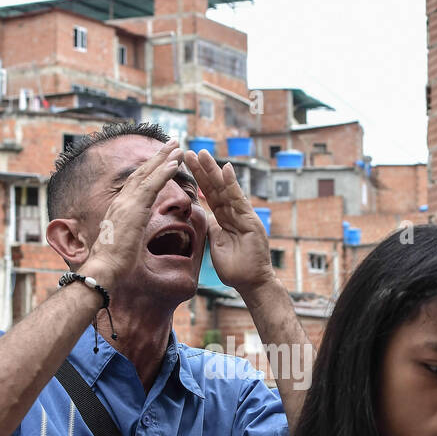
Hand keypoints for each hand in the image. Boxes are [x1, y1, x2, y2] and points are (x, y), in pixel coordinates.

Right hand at [82, 140, 182, 292]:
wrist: (104, 269)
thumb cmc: (113, 265)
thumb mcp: (125, 245)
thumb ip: (131, 236)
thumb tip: (136, 239)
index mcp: (119, 209)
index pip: (136, 184)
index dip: (149, 170)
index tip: (161, 160)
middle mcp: (121, 202)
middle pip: (141, 173)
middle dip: (158, 157)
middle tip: (172, 144)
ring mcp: (126, 203)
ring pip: (147, 174)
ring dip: (164, 159)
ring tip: (178, 146)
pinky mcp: (134, 209)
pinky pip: (151, 185)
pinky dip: (164, 172)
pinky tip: (175, 163)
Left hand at [182, 148, 272, 294]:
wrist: (250, 283)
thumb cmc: (234, 268)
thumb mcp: (215, 244)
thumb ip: (211, 228)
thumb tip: (203, 218)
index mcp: (224, 218)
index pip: (209, 195)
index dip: (198, 180)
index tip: (185, 165)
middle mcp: (234, 213)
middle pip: (216, 188)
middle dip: (203, 170)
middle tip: (190, 152)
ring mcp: (243, 215)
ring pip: (226, 190)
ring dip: (214, 171)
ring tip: (203, 154)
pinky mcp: (251, 221)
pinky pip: (239, 200)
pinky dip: (233, 184)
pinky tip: (226, 169)